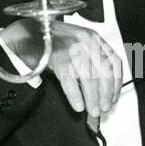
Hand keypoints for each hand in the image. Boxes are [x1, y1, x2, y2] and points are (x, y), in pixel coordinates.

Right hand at [2, 19, 122, 121]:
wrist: (28, 34)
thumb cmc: (54, 43)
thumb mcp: (78, 44)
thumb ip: (92, 61)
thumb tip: (103, 90)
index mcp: (94, 38)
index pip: (114, 62)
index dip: (116, 83)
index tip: (114, 97)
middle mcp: (86, 42)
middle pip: (104, 72)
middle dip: (106, 94)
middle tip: (104, 108)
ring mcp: (72, 50)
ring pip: (89, 79)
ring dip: (93, 99)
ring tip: (93, 111)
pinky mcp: (59, 59)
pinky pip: (70, 82)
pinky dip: (76, 96)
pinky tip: (78, 106)